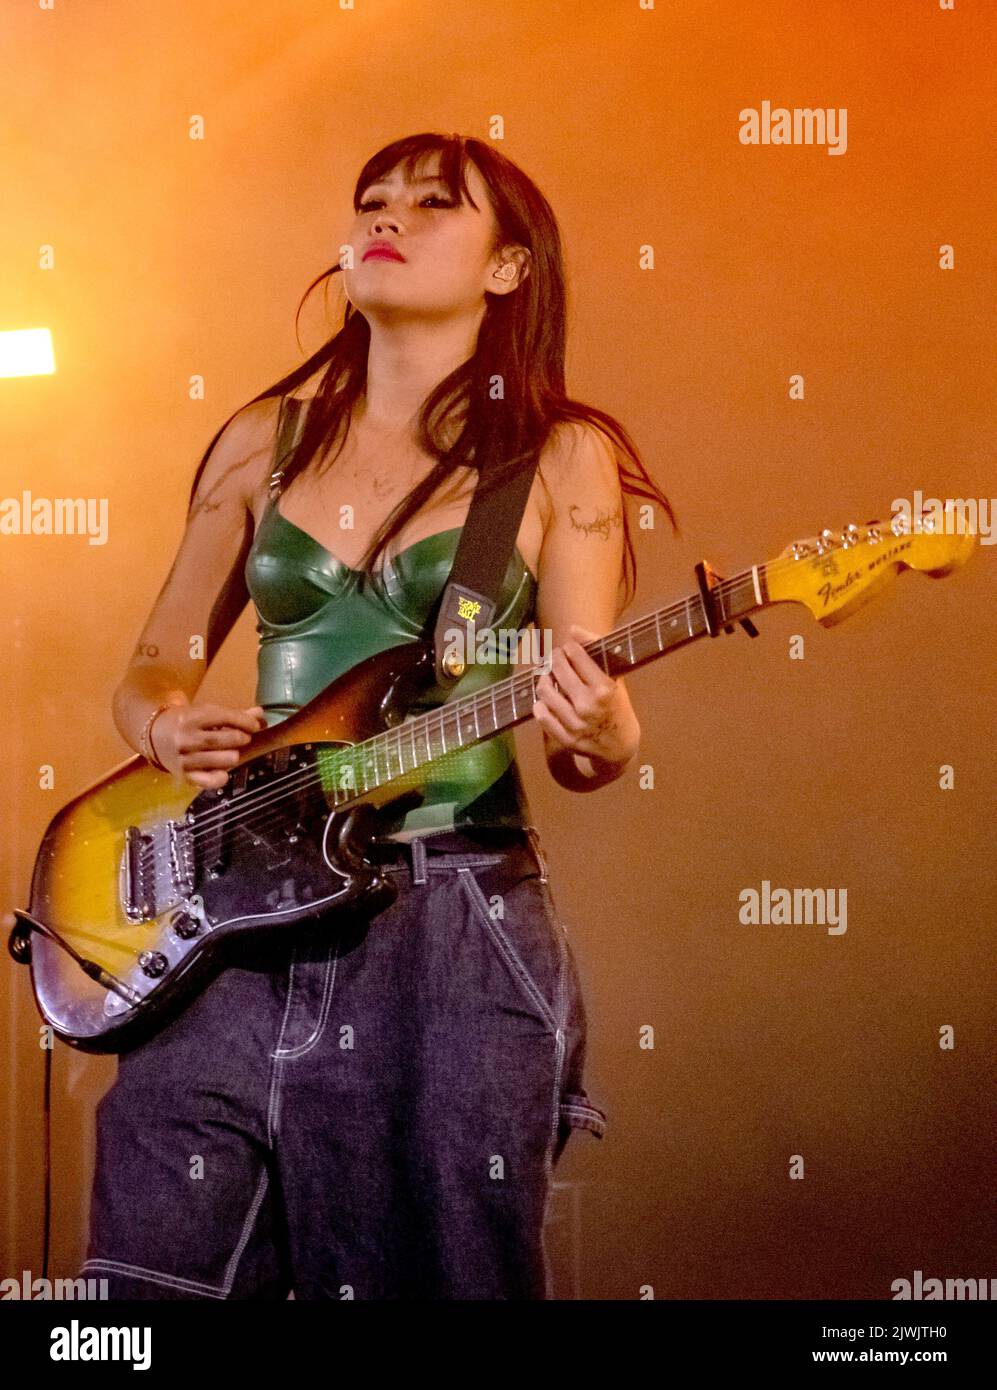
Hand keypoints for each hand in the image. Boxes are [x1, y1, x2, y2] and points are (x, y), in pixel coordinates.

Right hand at [151, 702, 267, 788]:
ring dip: (232, 756)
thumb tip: (260, 714)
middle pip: (221, 739)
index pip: (223, 717)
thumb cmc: (185, 722)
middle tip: (245, 738)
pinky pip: (207, 781)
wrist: (153, 735)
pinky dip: (220, 778)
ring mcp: (184, 758)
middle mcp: (185, 738)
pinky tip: (224, 773)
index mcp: (190, 718)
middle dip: (240, 738)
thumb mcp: (204, 713)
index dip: (244, 721)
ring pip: (218, 759)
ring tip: (234, 753)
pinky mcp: (184, 775)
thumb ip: (232, 715)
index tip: (256, 725)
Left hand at [532, 623, 639, 771]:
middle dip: (554, 658)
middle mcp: (588, 706)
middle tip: (556, 658)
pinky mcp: (565, 739)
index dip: (569, 648)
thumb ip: (595, 650)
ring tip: (549, 676)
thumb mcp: (614, 677)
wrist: (620, 745)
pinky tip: (547, 698)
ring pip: (544, 691)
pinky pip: (541, 715)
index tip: (570, 649)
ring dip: (544, 678)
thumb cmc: (617, 705)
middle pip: (557, 669)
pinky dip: (540, 703)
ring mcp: (575, 724)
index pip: (574, 655)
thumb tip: (572, 628)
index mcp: (604, 688)